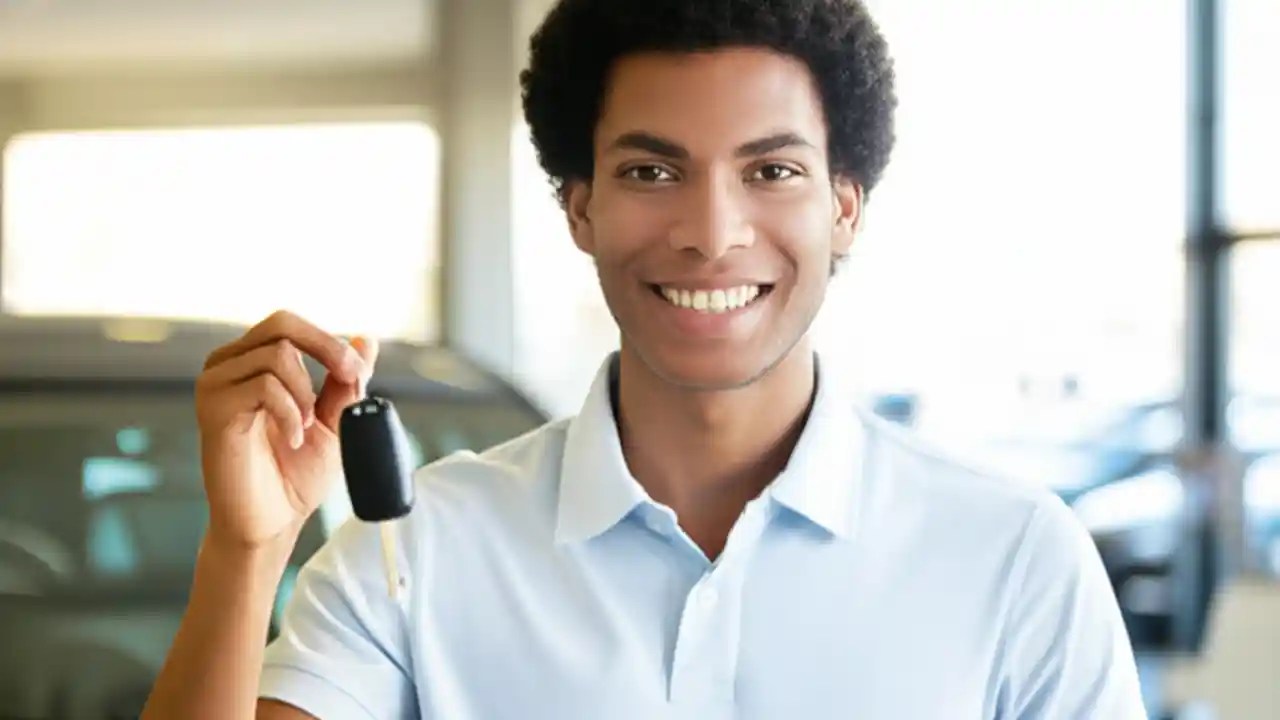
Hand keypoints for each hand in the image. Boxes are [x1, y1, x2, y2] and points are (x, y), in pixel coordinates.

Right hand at [194, 311, 378, 547]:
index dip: (328, 341)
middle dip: (325, 348)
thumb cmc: (296, 475)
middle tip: (349, 379)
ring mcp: (215, 386)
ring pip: (276, 355)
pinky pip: (263, 387)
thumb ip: (346, 381)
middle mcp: (228, 366)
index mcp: (251, 362)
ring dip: (306, 393)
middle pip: (280, 324)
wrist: (271, 523)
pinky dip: (291, 413)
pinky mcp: (214, 411)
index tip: (356, 372)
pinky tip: (295, 439)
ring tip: (307, 428)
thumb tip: (366, 339)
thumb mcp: (335, 420)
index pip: (288, 324)